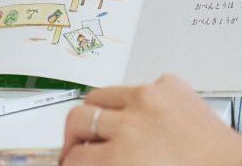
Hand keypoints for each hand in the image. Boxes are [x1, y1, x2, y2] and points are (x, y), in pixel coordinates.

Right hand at [60, 75, 241, 165]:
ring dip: (99, 114)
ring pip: (102, 95)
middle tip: (79, 148)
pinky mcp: (171, 84)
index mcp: (122, 156)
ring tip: (107, 128)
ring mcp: (152, 96)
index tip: (72, 163)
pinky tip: (149, 119)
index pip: (74, 156)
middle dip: (74, 137)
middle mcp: (133, 121)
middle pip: (78, 119)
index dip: (70, 163)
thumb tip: (85, 161)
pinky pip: (140, 87)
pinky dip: (138, 102)